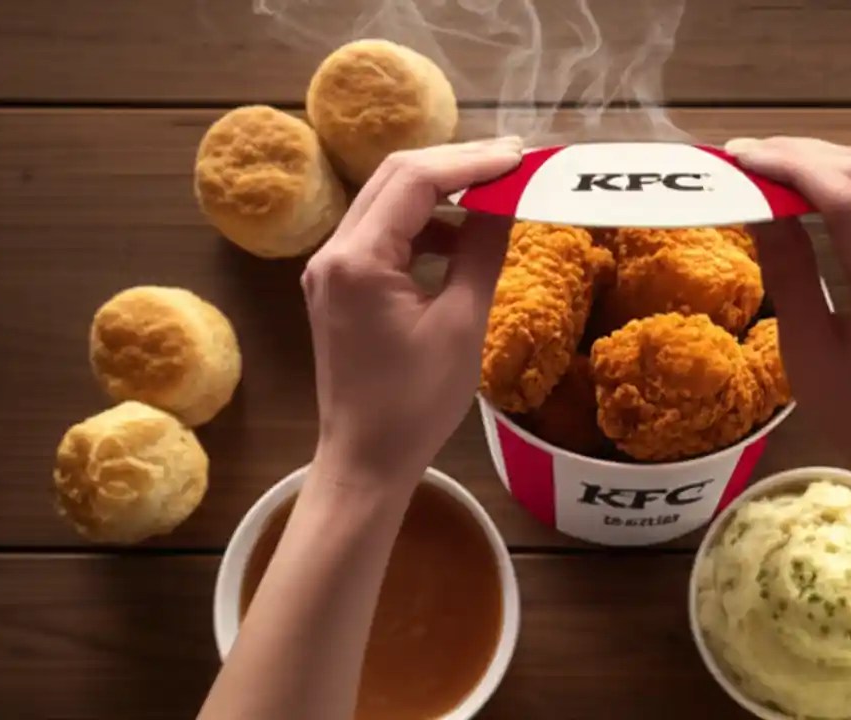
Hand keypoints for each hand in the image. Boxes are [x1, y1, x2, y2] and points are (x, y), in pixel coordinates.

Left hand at [301, 138, 521, 487]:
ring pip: (387, 202)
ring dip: (440, 192)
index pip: (415, 180)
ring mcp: (331, 269)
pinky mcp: (340, 287)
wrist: (365, 460)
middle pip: (395, 179)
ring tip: (495, 193)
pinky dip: (424, 226)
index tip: (519, 157)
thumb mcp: (462, 325)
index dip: (471, 161)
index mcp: (358, 260)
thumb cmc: (415, 402)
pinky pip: (383, 235)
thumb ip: (482, 252)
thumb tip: (508, 202)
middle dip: (455, 165)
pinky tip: (461, 238)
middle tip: (512, 161)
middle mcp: (333, 253)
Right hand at [726, 137, 850, 507]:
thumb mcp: (811, 355)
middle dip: (805, 155)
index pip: (848, 200)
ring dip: (826, 164)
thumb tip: (762, 213)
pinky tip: (809, 191)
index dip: (792, 167)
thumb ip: (791, 277)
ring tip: (770, 165)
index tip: (742, 159)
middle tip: (746, 156)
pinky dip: (846, 187)